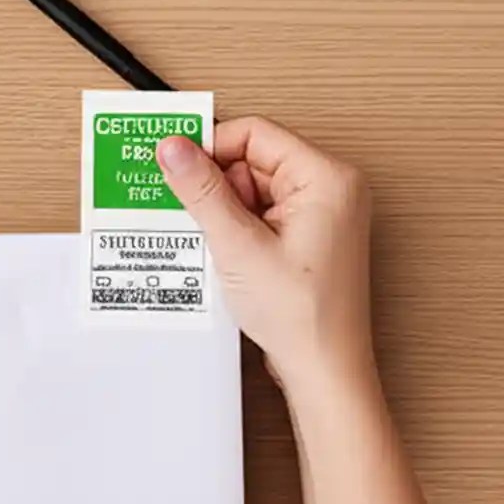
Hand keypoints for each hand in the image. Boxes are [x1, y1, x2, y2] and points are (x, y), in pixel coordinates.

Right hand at [156, 117, 374, 387]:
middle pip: (252, 161)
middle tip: (186, 212)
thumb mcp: (239, 246)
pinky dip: (234, 230)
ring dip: (221, 212)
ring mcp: (319, 215)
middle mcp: (329, 189)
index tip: (174, 165)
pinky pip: (260, 215)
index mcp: (326, 178)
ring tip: (211, 244)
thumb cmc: (303, 316)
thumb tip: (174, 148)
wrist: (323, 370)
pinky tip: (221, 254)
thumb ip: (202, 192)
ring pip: (251, 190)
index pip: (255, 134)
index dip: (210, 147)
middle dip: (215, 186)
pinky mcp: (305, 238)